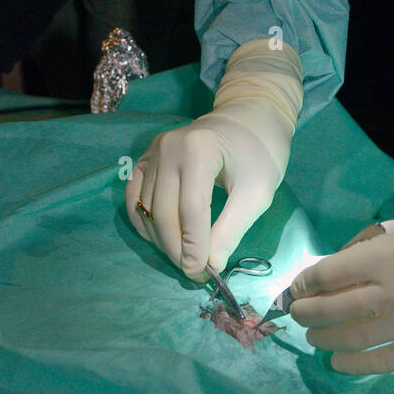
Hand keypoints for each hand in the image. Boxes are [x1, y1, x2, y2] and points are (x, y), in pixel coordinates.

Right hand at [125, 109, 289, 277]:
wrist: (248, 119)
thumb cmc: (259, 154)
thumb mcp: (256, 193)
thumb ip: (231, 229)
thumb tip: (210, 265)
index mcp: (199, 149)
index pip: (190, 209)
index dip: (195, 246)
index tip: (203, 273)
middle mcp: (168, 148)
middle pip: (162, 213)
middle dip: (177, 249)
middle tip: (195, 272)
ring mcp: (152, 151)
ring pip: (145, 210)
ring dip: (162, 241)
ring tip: (185, 257)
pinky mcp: (145, 158)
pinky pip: (134, 198)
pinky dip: (144, 223)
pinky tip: (163, 239)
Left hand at [287, 183, 393, 375]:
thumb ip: (364, 247)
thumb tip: (327, 272)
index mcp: (386, 256)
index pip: (328, 274)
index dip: (305, 282)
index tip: (299, 286)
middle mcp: (393, 292)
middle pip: (331, 310)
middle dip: (306, 312)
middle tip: (298, 313)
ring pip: (348, 339)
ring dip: (321, 338)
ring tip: (313, 334)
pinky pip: (376, 363)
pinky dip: (350, 364)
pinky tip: (336, 359)